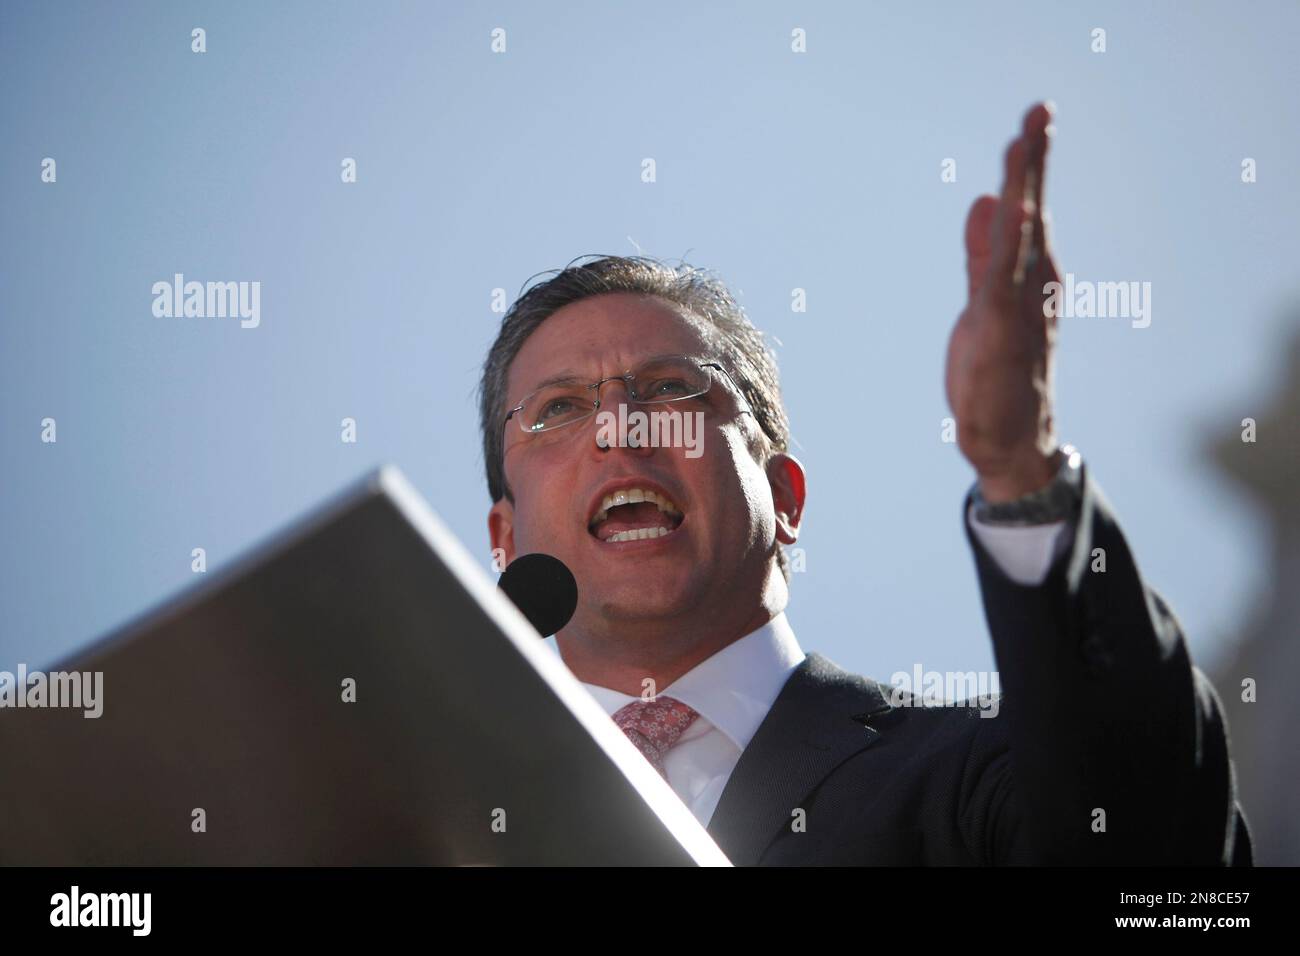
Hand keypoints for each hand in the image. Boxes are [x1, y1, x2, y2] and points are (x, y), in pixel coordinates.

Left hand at [945, 102, 1064, 502]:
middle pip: (1032, 213)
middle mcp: (1032, 286)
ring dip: (1025, 189)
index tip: (1032, 121)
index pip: (1025, 212)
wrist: (1009, 441)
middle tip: (1039, 111)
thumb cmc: (996, 376)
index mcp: (1025, 277)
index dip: (1027, 167)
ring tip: (1026, 140)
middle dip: (1033, 163)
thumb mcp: (981, 303)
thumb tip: (986, 201)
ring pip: (1023, 237)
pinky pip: (1004, 276)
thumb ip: (981, 254)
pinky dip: (1009, 242)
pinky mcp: (1001, 330)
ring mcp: (1021, 306)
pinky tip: (1012, 209)